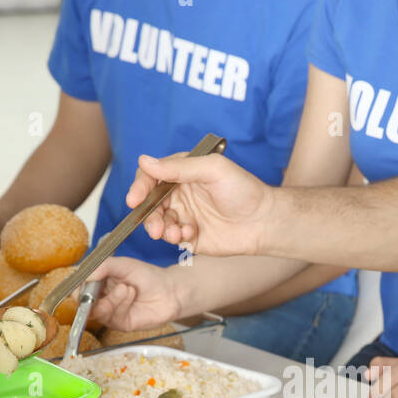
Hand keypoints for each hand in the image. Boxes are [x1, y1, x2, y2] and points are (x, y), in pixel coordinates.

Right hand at [88, 257, 188, 330]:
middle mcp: (101, 299)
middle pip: (83, 303)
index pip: (79, 288)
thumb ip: (103, 266)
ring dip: (110, 299)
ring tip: (125, 288)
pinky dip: (120, 304)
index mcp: (98, 283)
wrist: (169, 289)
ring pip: (96, 312)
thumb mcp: (123, 264)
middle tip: (95, 290)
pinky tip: (131, 294)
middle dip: (88, 297)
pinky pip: (111, 317)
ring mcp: (110, 312)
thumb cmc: (147, 276)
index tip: (81, 282)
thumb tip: (85, 275)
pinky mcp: (120, 323)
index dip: (76, 287)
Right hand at [125, 151, 270, 255]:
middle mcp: (179, 193)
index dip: (140, 187)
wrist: (263, 222)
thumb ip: (179, 167)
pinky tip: (189, 234)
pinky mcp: (188, 235)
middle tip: (155, 227)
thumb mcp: (213, 170)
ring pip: (157, 222)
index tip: (134, 199)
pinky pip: (171, 237)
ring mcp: (183, 214)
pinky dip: (175, 237)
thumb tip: (145, 160)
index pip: (151, 176)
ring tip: (174, 233)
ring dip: (160, 229)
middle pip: (149, 203)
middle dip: (148, 215)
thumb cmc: (243, 190)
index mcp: (182, 172)